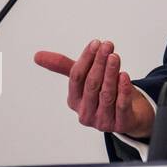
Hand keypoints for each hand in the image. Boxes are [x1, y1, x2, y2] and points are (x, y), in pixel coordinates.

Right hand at [34, 40, 154, 139]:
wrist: (130, 115)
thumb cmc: (103, 93)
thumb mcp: (85, 80)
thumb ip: (65, 67)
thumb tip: (36, 55)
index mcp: (74, 100)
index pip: (76, 78)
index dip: (86, 60)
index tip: (96, 42)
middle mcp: (86, 112)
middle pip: (91, 85)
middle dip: (99, 63)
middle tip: (107, 45)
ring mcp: (102, 120)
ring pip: (106, 94)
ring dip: (110, 73)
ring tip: (115, 56)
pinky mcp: (120, 124)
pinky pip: (121, 105)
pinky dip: (123, 90)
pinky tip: (124, 76)